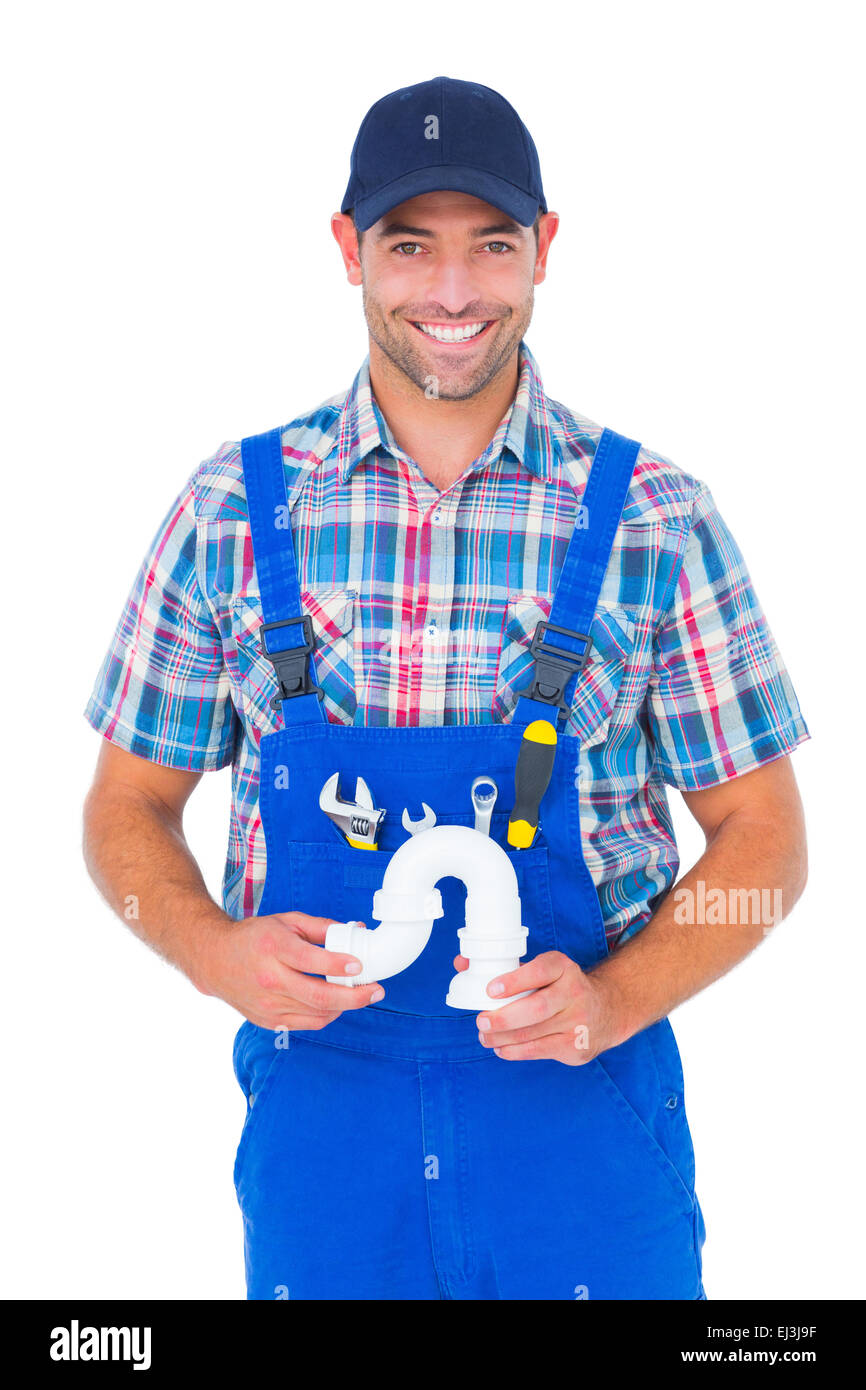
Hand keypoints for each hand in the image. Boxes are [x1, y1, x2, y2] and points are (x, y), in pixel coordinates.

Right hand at [197, 910, 383, 1029]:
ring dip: (343, 1007)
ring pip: (315, 1014)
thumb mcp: (286, 921)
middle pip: (318, 996)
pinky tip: (335, 1004)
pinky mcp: (266, 1020)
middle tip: (376, 991)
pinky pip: (305, 1024)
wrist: (214, 959)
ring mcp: (266, 1004)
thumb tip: (355, 930)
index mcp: (273, 947)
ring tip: (359, 996)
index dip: (340, 966)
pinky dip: (325, 1015)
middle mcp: (269, 978)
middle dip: (354, 997)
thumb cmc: (254, 937)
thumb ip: (321, 927)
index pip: (312, 961)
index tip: (361, 965)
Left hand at [455, 949, 625, 1064]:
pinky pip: (541, 1050)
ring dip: (504, 1038)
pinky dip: (516, 1051)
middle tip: (481, 1021)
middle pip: (537, 1008)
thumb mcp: (543, 970)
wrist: (606, 1011)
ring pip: (536, 1033)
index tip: (491, 990)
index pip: (541, 970)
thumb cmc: (561, 988)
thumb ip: (505, 967)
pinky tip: (501, 1048)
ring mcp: (578, 1021)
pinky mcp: (577, 1046)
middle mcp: (575, 992)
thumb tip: (461, 964)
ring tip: (485, 1037)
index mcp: (564, 967)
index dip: (515, 980)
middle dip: (504, 1018)